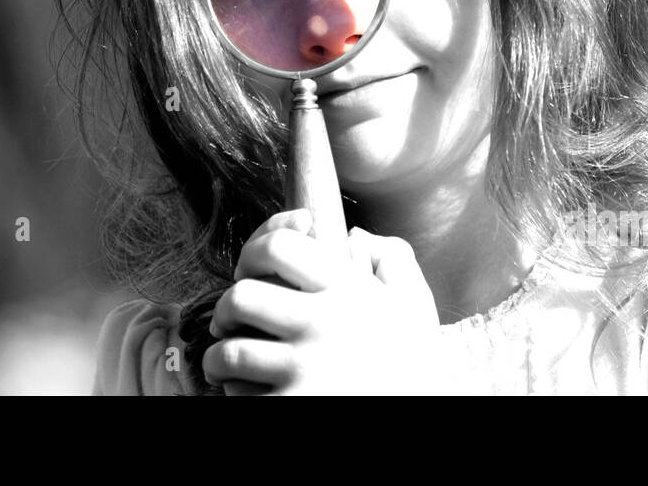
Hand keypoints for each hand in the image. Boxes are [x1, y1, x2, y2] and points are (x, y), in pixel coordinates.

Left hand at [202, 208, 458, 394]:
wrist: (427, 410)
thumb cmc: (412, 362)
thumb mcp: (413, 304)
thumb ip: (392, 259)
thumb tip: (354, 236)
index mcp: (347, 288)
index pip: (278, 246)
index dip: (253, 251)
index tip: (252, 270)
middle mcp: (324, 322)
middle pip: (240, 297)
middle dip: (226, 311)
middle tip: (229, 324)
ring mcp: (306, 367)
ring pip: (229, 352)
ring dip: (219, 358)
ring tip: (225, 364)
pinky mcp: (293, 405)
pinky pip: (238, 393)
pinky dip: (234, 392)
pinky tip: (247, 392)